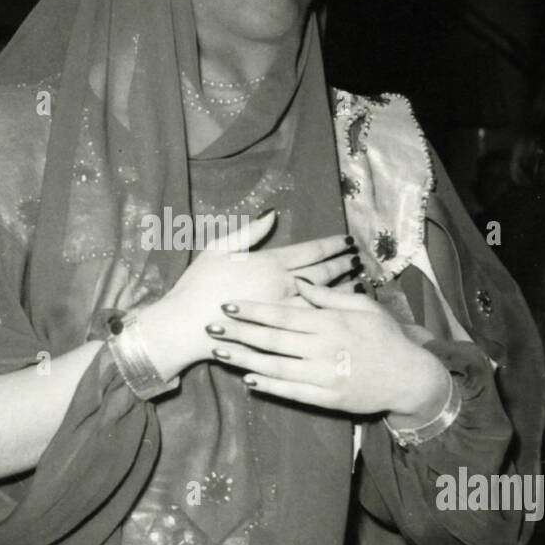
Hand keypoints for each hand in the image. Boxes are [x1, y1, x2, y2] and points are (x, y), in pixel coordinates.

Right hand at [137, 212, 357, 377]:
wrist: (187, 325)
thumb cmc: (198, 285)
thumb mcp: (219, 249)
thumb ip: (249, 231)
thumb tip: (272, 213)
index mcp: (270, 262)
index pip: (311, 251)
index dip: (332, 245)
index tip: (347, 240)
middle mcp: (283, 284)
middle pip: (324, 272)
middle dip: (343, 263)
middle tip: (358, 258)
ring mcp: (285, 310)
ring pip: (324, 298)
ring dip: (344, 287)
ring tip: (358, 280)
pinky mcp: (281, 332)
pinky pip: (313, 320)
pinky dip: (331, 311)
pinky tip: (341, 309)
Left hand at [205, 278, 449, 420]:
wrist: (409, 376)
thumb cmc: (386, 336)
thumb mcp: (363, 307)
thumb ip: (328, 295)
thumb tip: (298, 279)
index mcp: (331, 322)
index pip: (283, 314)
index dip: (253, 309)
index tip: (228, 304)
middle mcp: (324, 348)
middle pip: (273, 340)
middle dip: (239, 332)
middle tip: (211, 326)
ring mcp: (325, 375)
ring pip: (276, 367)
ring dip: (245, 360)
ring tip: (219, 352)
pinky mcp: (328, 398)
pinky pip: (292, 392)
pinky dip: (269, 386)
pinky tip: (248, 380)